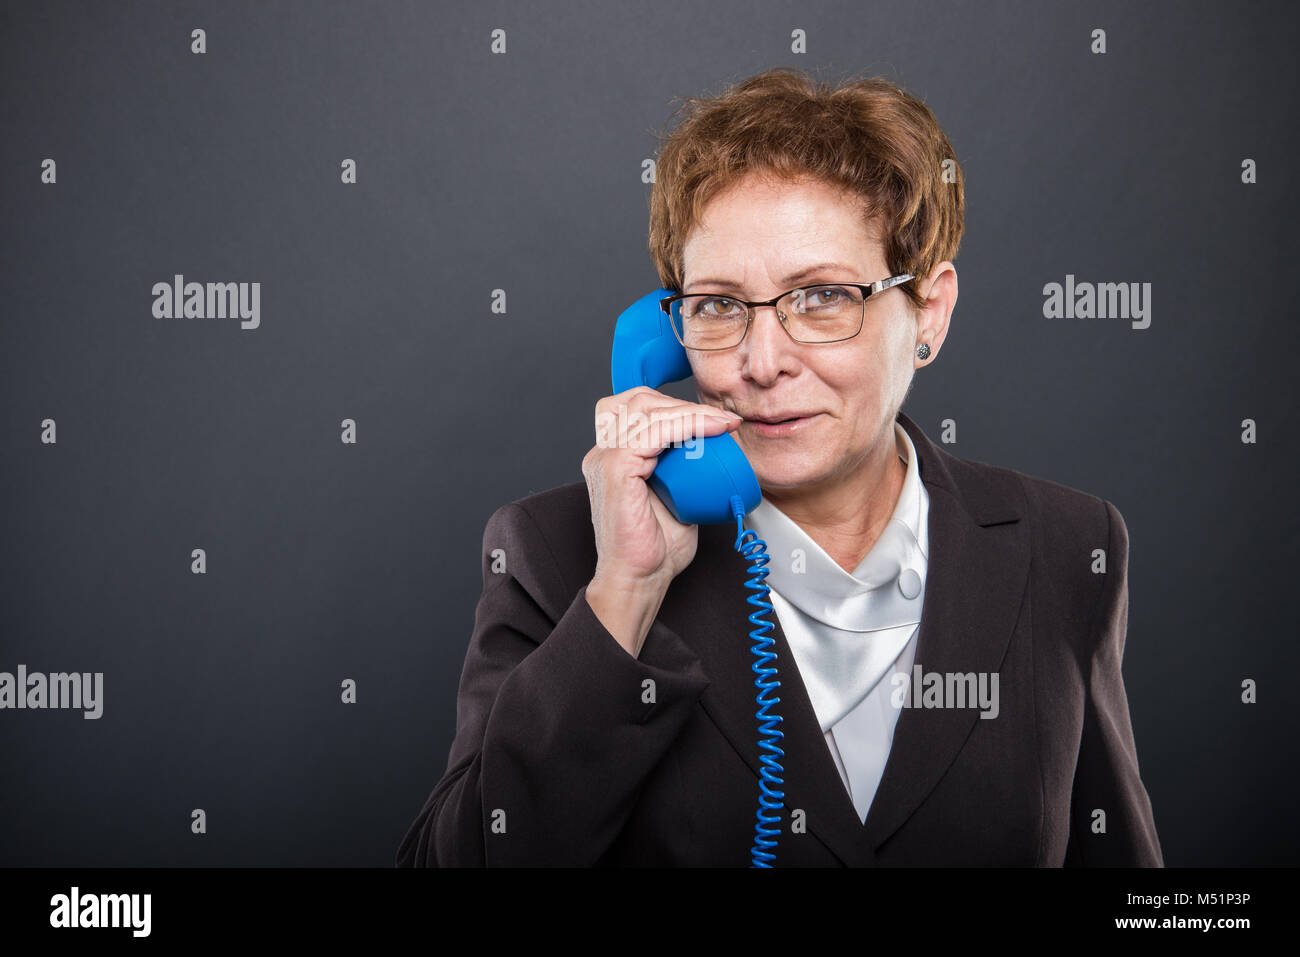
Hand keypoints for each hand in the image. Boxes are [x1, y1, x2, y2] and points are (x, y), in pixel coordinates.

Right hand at [581, 386, 741, 654]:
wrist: (641, 580)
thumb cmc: (655, 548)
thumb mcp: (676, 496)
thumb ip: (683, 469)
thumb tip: (714, 448)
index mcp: (613, 456)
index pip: (635, 407)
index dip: (672, 404)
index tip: (712, 418)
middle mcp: (603, 452)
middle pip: (635, 399)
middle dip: (680, 403)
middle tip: (716, 421)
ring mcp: (605, 458)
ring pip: (645, 410)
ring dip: (689, 412)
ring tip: (720, 425)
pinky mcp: (614, 468)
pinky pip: (652, 432)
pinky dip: (686, 426)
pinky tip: (711, 431)